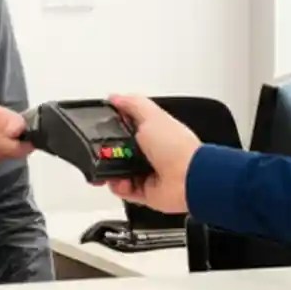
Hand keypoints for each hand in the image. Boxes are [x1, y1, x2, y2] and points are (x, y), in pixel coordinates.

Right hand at [0, 88, 32, 163]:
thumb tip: (21, 127)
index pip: (27, 146)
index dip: (33, 132)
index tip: (31, 116)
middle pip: (20, 149)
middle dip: (24, 134)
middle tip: (17, 112)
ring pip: (10, 149)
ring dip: (13, 135)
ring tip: (5, 115)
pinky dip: (3, 137)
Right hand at [102, 94, 202, 213]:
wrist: (187, 179)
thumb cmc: (177, 146)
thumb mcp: (151, 116)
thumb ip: (132, 104)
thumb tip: (116, 98)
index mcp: (154, 131)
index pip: (128, 126)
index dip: (114, 126)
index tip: (103, 127)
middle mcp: (151, 152)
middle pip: (119, 150)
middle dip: (108, 151)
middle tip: (106, 150)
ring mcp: (147, 172)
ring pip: (117, 171)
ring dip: (111, 171)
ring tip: (115, 168)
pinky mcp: (145, 191)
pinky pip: (123, 190)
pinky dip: (119, 187)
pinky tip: (124, 181)